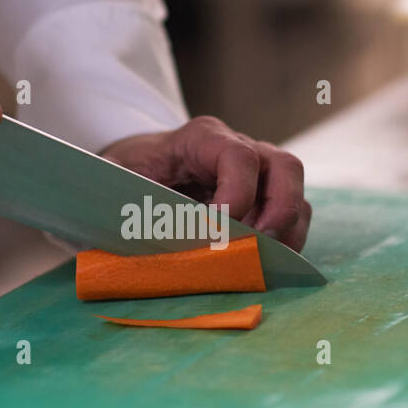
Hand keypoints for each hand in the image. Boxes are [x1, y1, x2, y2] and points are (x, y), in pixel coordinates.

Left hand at [101, 116, 311, 251]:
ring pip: (296, 197)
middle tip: (259, 245)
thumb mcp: (111, 175)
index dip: (237, 194)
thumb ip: (115, 189)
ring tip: (262, 264)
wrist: (134, 172)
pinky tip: (259, 267)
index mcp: (203, 139)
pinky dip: (284, 246)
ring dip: (287, 234)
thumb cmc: (126, 173)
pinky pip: (291, 222)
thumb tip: (120, 221)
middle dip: (279, 210)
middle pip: (285, 168)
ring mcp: (258, 178)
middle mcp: (241, 151)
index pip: (238, 157)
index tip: (218, 230)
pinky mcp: (263, 205)